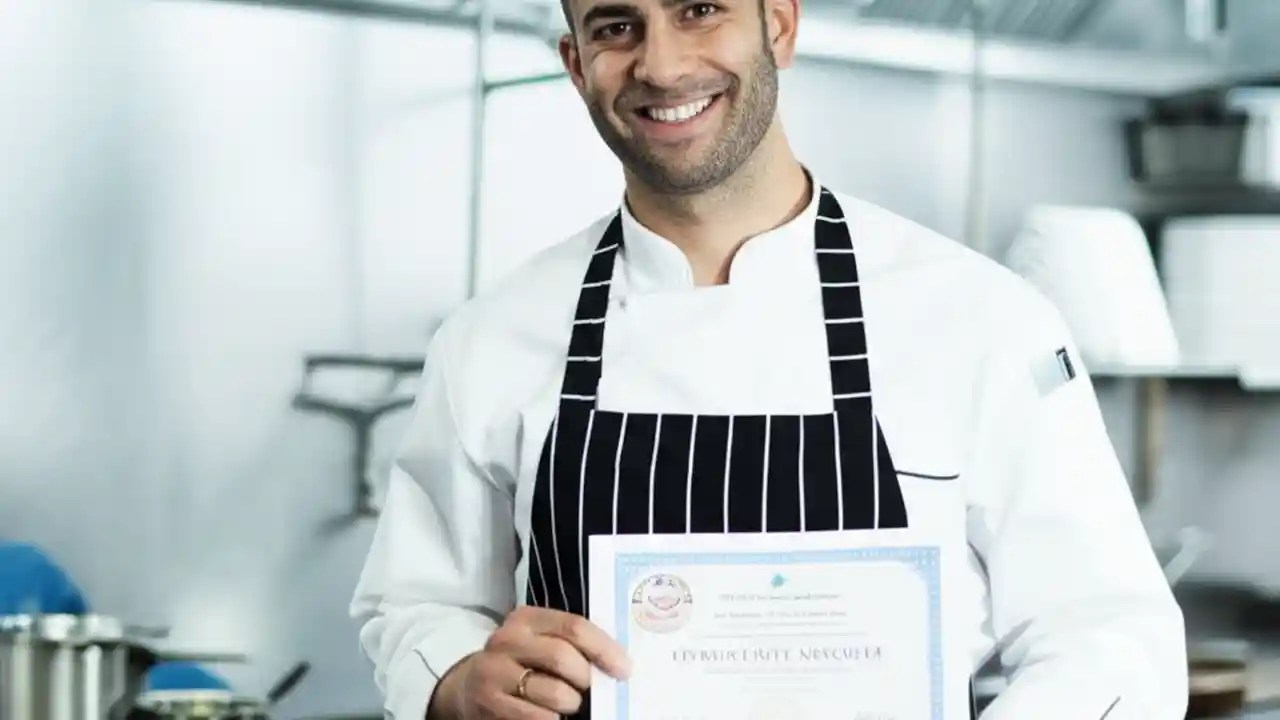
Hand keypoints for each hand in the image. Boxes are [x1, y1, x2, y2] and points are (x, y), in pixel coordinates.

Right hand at [429, 606, 630, 719]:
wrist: (470, 687)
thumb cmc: (522, 664)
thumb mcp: (541, 643)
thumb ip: (572, 644)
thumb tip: (618, 664)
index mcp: (527, 619)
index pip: (574, 627)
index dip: (604, 649)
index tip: (624, 670)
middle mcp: (507, 640)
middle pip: (563, 657)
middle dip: (587, 679)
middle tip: (592, 691)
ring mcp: (494, 671)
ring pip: (553, 692)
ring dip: (572, 704)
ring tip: (569, 705)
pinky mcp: (488, 702)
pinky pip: (537, 717)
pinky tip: (553, 716)